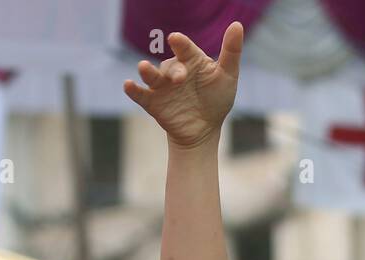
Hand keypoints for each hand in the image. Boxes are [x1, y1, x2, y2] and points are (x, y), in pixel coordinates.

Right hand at [122, 22, 242, 150]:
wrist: (203, 130)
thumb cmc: (216, 99)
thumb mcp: (227, 76)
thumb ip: (231, 52)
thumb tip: (237, 25)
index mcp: (191, 60)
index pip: (185, 49)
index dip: (181, 44)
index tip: (176, 39)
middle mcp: (174, 71)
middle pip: (171, 66)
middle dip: (174, 71)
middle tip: (181, 79)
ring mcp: (162, 87)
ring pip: (152, 76)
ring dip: (147, 72)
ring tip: (143, 68)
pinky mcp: (153, 103)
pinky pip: (140, 95)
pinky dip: (133, 90)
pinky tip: (128, 85)